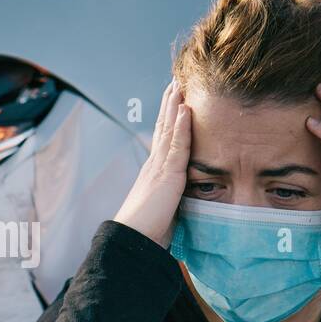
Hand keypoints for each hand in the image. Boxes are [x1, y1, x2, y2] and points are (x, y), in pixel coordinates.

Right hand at [114, 78, 191, 247]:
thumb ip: (175, 199)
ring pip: (168, 129)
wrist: (133, 240)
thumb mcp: (166, 210)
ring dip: (174, 105)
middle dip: (169, 104)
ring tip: (179, 84)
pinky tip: (185, 108)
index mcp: (154, 173)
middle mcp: (154, 164)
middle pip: (163, 127)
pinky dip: (181, 125)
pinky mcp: (166, 174)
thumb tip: (187, 201)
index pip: (164, 139)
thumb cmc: (148, 232)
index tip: (175, 101)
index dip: (169, 119)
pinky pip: (176, 145)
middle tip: (174, 81)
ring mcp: (159, 167)